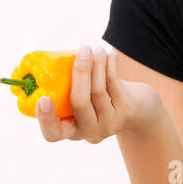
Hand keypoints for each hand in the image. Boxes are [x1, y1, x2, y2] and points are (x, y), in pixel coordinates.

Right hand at [35, 44, 161, 143]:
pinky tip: (110, 54)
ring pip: (98, 90)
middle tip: (82, 51)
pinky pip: (113, 84)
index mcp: (70, 130)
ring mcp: (109, 125)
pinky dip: (110, 65)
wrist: (139, 110)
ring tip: (96, 49)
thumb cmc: (100, 98)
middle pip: (80, 103)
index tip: (43, 99)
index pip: (52, 133)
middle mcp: (89, 132)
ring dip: (97, 64)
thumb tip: (52, 59)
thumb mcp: (82, 98)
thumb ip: (68, 87)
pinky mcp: (126, 113)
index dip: (46, 118)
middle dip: (80, 73)